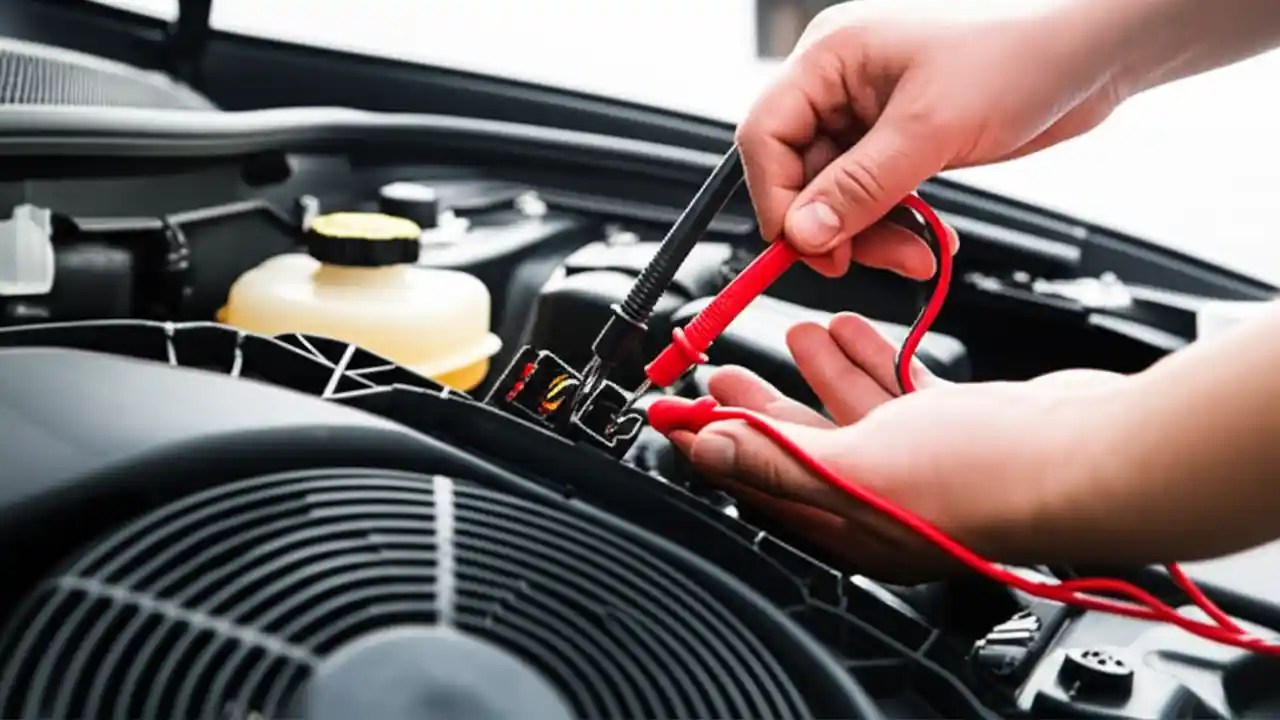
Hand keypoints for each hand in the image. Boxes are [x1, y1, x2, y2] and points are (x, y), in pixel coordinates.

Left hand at [668, 313, 1127, 581]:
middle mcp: (881, 499)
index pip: (758, 485)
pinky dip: (872, 359)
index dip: (712, 447)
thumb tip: (705, 449)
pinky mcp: (958, 427)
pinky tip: (851, 329)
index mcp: (848, 524)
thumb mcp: (856, 465)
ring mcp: (922, 462)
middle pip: (798, 447)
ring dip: (816, 373)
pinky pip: (900, 392)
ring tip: (788, 331)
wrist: (1093, 458)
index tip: (676, 414)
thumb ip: (776, 457)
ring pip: (852, 414)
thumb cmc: (984, 477)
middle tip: (717, 372)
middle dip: (755, 405)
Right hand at [737, 0, 1130, 277]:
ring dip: (868, 234)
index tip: (801, 246)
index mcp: (830, 56)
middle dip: (831, 225)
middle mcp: (841, 83)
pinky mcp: (900, 139)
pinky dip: (892, 225)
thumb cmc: (1020, 57)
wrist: (1092, 55)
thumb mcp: (930, 130)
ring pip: (836, 193)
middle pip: (799, 172)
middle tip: (855, 262)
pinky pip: (872, 195)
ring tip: (913, 256)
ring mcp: (870, 113)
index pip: (765, 135)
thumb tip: (802, 233)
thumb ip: (858, 187)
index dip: (776, 197)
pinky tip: (925, 239)